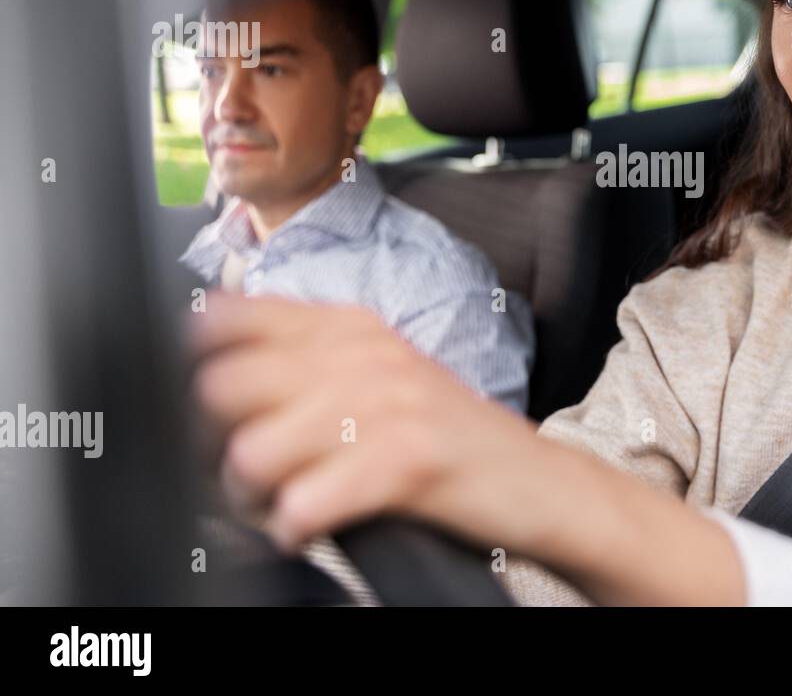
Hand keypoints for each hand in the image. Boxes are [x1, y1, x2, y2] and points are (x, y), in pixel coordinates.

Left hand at [190, 291, 548, 553]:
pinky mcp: (406, 461)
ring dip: (251, 498)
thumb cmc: (447, 437)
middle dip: (211, 447)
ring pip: (251, 454)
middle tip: (243, 475)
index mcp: (347, 326)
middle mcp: (362, 354)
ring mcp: (386, 404)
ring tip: (282, 505)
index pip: (224, 320)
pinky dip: (294, 530)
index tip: (211, 413)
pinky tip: (316, 527)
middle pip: (220, 387)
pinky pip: (301, 506)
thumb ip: (306, 359)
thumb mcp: (380, 373)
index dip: (192, 370)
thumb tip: (207, 370)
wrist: (540, 482)